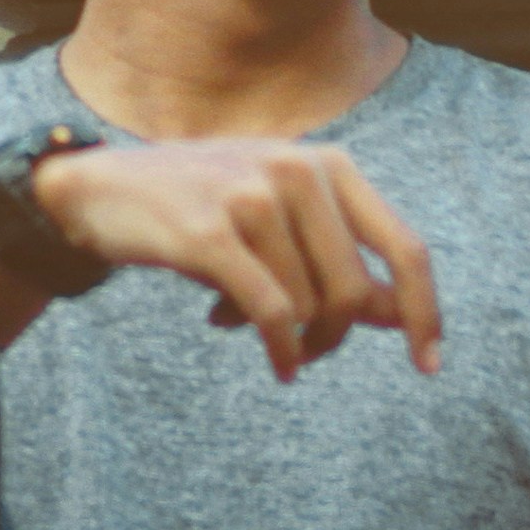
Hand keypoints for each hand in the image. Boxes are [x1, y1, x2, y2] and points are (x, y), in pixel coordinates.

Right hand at [29, 141, 440, 381]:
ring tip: (242, 321)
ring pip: (307, 306)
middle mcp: (298, 170)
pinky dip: (281, 350)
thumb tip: (399, 315)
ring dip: (289, 338)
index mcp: (329, 164)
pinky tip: (278, 365)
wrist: (101, 190)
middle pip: (354, 290)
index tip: (429, 363)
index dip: (425, 310)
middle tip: (310, 356)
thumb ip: (339, 262)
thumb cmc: (203, 210)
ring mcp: (252, 197)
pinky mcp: (210, 232)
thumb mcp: (281, 224)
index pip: (405, 247)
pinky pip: (270, 313)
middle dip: (335, 337)